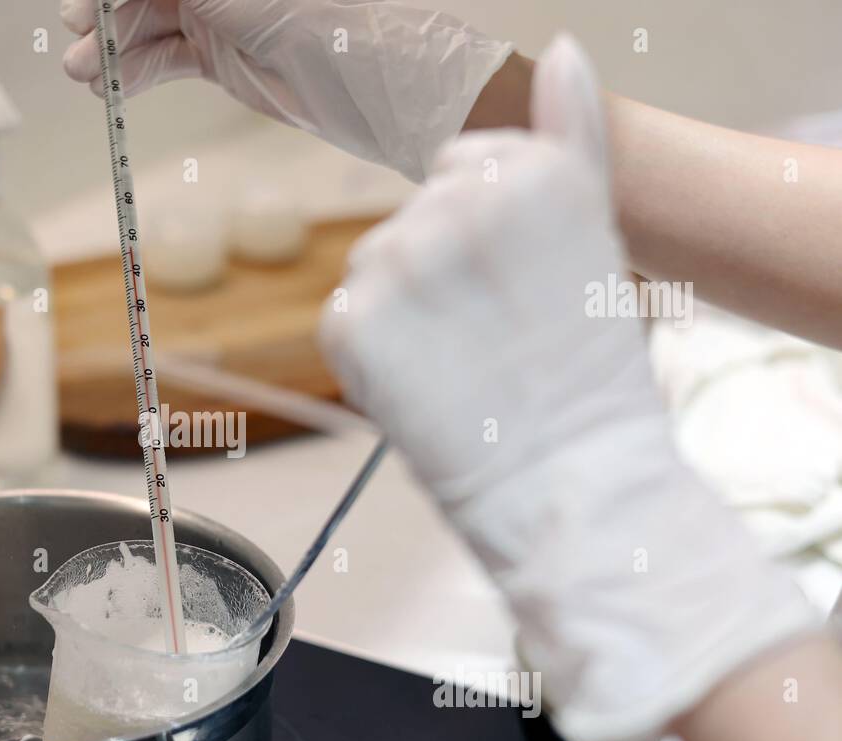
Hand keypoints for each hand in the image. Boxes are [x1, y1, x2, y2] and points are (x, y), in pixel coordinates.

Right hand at [60, 0, 512, 181]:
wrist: (356, 75)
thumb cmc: (302, 10)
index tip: (80, 5)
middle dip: (105, 14)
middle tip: (74, 39)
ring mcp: (213, 14)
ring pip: (146, 26)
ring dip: (113, 50)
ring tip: (84, 76)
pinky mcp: (218, 55)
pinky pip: (164, 59)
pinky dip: (135, 73)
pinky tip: (111, 87)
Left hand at [321, 35, 817, 740]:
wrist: (568, 485)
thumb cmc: (588, 375)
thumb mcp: (596, 240)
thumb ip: (571, 138)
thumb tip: (567, 50)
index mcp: (530, 171)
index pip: (468, 163)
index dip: (488, 235)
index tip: (519, 289)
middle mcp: (457, 201)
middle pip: (418, 211)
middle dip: (445, 264)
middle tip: (496, 336)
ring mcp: (397, 259)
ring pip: (378, 262)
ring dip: (408, 307)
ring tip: (465, 366)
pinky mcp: (349, 319)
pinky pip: (348, 313)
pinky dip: (373, 351)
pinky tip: (425, 387)